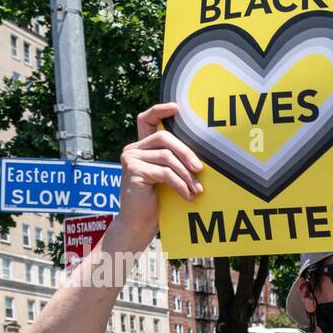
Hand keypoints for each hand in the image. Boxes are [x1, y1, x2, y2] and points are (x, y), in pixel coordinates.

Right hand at [116, 103, 204, 233]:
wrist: (139, 224)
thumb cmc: (157, 201)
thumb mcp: (167, 178)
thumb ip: (175, 163)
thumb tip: (200, 159)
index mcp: (142, 147)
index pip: (146, 120)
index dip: (160, 110)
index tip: (177, 108)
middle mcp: (133, 149)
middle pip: (164, 138)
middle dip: (186, 152)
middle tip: (200, 169)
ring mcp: (131, 159)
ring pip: (167, 157)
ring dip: (186, 175)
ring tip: (197, 190)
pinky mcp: (134, 171)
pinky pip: (165, 173)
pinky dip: (180, 185)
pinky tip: (188, 196)